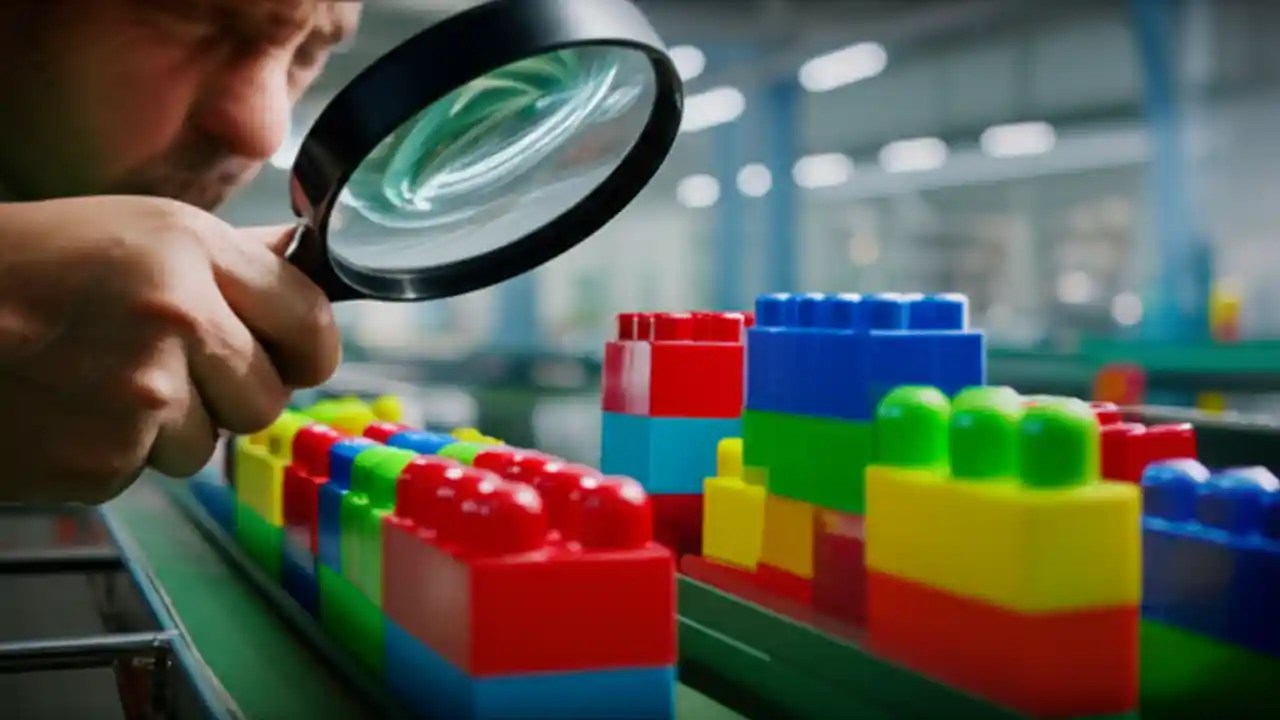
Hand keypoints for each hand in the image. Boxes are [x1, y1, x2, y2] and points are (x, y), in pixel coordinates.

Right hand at [0, 196, 340, 503]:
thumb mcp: (131, 232)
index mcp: (190, 249)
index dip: (310, 349)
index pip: (310, 316)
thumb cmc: (21, 270)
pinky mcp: (105, 457)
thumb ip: (227, 259)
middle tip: (166, 371)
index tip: (298, 359)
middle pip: (268, 397)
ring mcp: (143, 392)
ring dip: (167, 429)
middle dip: (229, 395)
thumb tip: (303, 255)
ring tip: (95, 383)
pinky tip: (67, 412)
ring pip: (209, 443)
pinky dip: (114, 455)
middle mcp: (177, 317)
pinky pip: (147, 470)